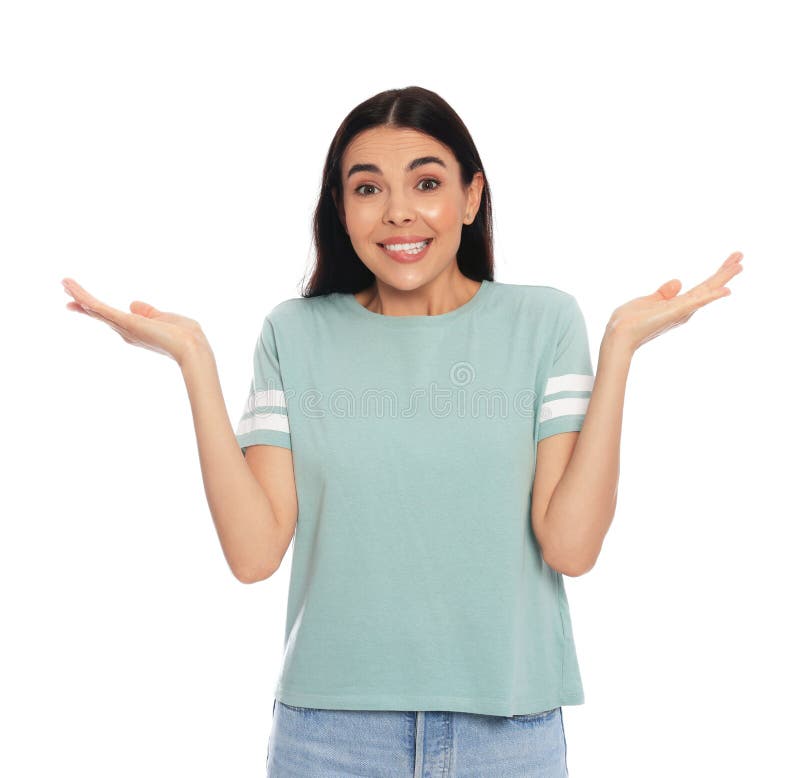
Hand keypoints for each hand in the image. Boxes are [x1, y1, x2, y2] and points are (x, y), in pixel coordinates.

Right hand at [61, 277, 208, 366]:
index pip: (113, 317)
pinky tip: (73, 288)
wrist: (191, 347)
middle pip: (100, 313)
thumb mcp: (164, 317)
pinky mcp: (123, 321)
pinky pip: (99, 307)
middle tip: (66, 290)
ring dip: (80, 295)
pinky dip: (85, 297)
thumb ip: (148, 312)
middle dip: (83, 303)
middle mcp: (126, 331)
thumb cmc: (185, 336)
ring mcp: (123, 327)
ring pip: (96, 309)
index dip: (98, 309)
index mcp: (136, 330)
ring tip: (64, 282)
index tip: (84, 303)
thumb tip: (133, 304)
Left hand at [604, 251, 744, 355]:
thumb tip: (678, 282)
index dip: (716, 274)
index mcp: (678, 305)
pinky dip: (711, 297)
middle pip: (708, 287)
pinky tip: (725, 291)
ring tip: (739, 265)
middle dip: (724, 272)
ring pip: (706, 292)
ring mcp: (681, 312)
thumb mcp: (648, 300)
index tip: (731, 260)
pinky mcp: (675, 313)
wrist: (619, 334)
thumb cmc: (629, 321)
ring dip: (723, 279)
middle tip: (740, 256)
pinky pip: (696, 303)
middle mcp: (684, 309)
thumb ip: (664, 293)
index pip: (702, 287)